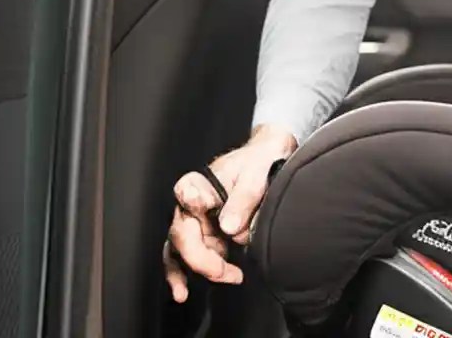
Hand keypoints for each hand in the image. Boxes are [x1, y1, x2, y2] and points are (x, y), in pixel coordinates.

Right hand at [163, 124, 297, 302]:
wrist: (269, 160)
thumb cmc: (259, 161)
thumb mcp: (257, 173)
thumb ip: (243, 198)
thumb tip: (229, 228)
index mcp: (198, 184)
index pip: (186, 196)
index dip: (192, 206)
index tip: (206, 210)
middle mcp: (190, 205)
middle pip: (182, 234)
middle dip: (199, 257)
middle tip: (223, 270)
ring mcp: (196, 224)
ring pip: (182, 252)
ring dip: (194, 270)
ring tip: (206, 285)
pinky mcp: (207, 237)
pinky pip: (191, 258)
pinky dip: (188, 275)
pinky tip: (184, 291)